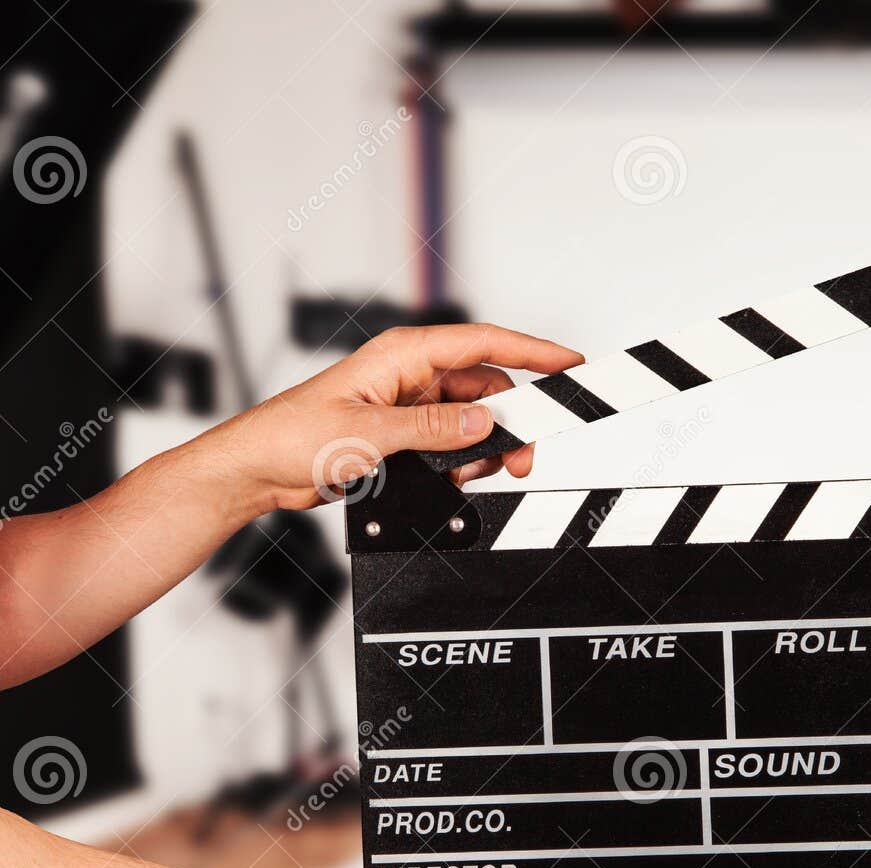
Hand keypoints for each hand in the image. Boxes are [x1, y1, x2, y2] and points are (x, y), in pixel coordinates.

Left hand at [202, 324, 583, 513]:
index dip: (533, 351)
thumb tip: (484, 423)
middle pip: (487, 387)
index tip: (569, 362)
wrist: (258, 470)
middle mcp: (411, 374)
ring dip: (487, 445)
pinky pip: (454, 442)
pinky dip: (464, 460)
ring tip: (489, 470)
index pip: (483, 343)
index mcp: (403, 355)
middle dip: (514, 419)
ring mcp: (410, 405)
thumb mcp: (370, 433)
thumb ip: (434, 428)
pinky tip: (456, 477)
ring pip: (474, 419)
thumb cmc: (292, 436)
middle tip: (528, 450)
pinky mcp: (405, 434)